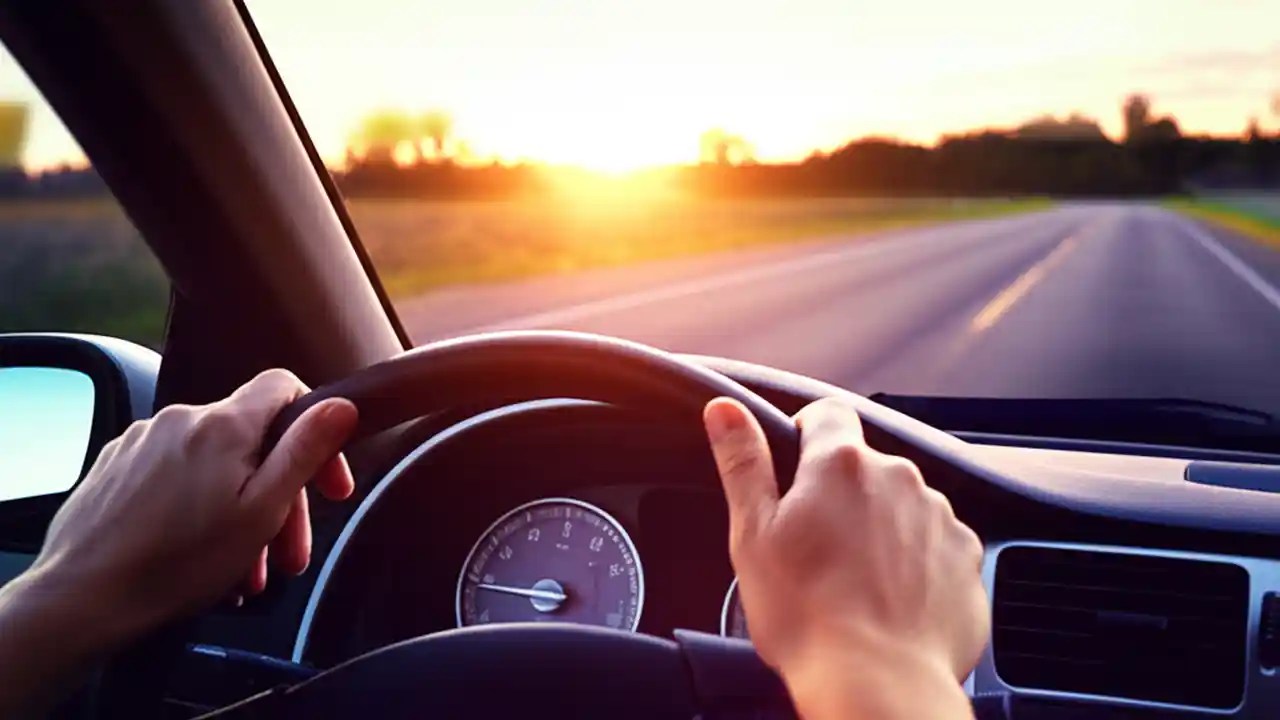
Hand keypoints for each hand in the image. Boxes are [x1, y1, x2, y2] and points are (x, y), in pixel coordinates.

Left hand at [29, 369, 357, 644]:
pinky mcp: (117, 466)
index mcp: (222, 426)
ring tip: (243, 568)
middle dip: (279, 494)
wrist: (82, 598)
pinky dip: (198, 506)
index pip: (284, 386)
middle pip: (251, 440)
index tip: (324, 481)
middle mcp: (180, 419)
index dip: (315, 426)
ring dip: (239, 509)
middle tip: (287, 553)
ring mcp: (143, 441)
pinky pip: (176, 475)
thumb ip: (304, 452)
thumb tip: (341, 405)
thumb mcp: (261, 512)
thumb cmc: (176, 564)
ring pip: (214, 464)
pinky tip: (199, 551)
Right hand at [703, 396, 985, 719]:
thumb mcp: (753, 534)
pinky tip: (888, 600)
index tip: (794, 471)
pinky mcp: (966, 559)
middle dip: (842, 496)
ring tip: (853, 583)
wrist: (877, 684)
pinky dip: (915, 565)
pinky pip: (935, 547)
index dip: (806, 436)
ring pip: (901, 507)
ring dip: (881, 529)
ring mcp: (940, 518)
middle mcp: (899, 479)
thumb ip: (743, 462)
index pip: (827, 415)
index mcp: (842, 465)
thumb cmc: (807, 615)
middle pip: (865, 467)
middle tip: (815, 548)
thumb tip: (724, 409)